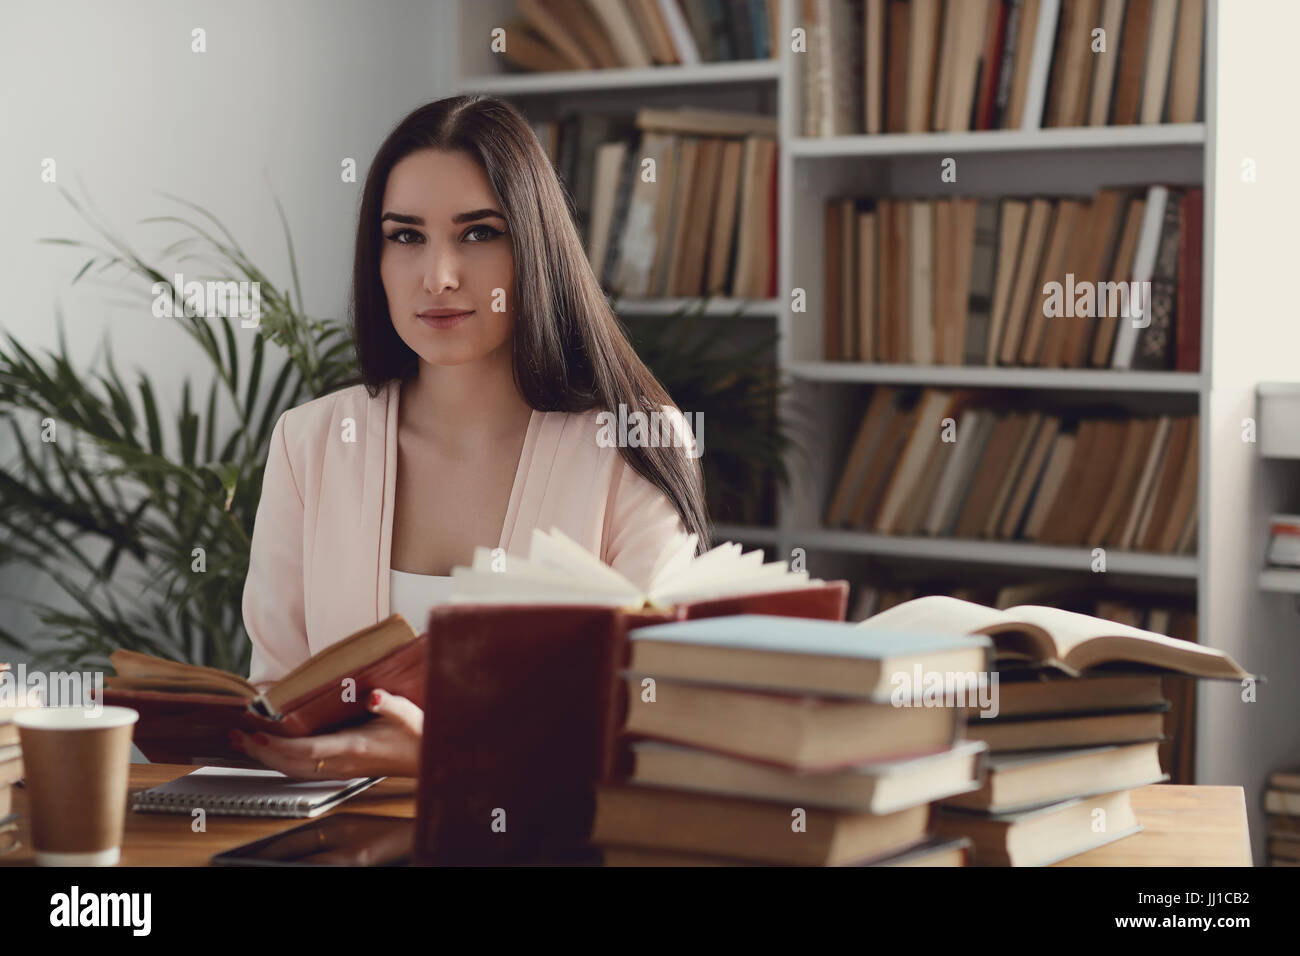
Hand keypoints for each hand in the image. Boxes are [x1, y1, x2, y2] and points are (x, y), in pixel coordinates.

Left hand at [231, 689, 422, 779]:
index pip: (307, 750)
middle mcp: (340, 763)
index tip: (257, 733)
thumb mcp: (407, 714)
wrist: (425, 758)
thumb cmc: (416, 734)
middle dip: (260, 751)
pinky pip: (301, 768)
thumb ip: (389, 704)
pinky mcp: (339, 768)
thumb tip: (373, 696)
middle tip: (236, 734)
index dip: (279, 744)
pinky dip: (280, 759)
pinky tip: (271, 750)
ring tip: (244, 741)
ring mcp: (338, 768)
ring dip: (266, 757)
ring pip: (292, 769)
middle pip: (290, 764)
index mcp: (353, 748)